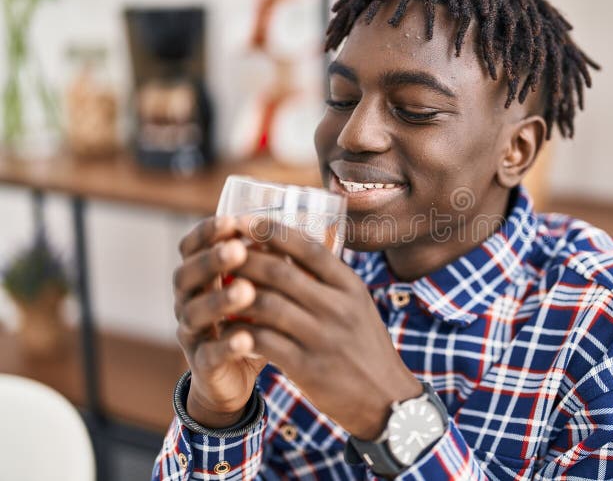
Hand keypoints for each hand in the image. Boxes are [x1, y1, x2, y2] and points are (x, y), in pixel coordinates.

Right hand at [172, 216, 264, 427]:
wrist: (233, 376)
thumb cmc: (250, 320)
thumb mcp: (259, 288)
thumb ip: (269, 263)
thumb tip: (300, 229)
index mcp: (200, 277)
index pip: (191, 248)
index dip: (207, 233)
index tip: (231, 220)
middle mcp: (188, 301)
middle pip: (186, 276)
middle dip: (211, 261)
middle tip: (237, 250)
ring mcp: (191, 334)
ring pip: (194, 314)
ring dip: (219, 300)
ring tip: (246, 290)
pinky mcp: (202, 365)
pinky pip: (209, 354)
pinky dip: (226, 345)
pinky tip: (245, 338)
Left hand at [229, 216, 422, 438]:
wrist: (386, 397)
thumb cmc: (364, 345)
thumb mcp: (357, 305)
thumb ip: (328, 280)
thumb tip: (288, 246)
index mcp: (350, 287)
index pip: (309, 248)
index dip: (273, 232)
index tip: (246, 221)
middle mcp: (338, 308)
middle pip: (281, 273)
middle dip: (244, 259)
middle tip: (220, 254)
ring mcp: (323, 338)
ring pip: (266, 305)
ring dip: (236, 296)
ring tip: (218, 290)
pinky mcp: (307, 368)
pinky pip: (263, 342)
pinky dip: (240, 333)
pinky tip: (227, 329)